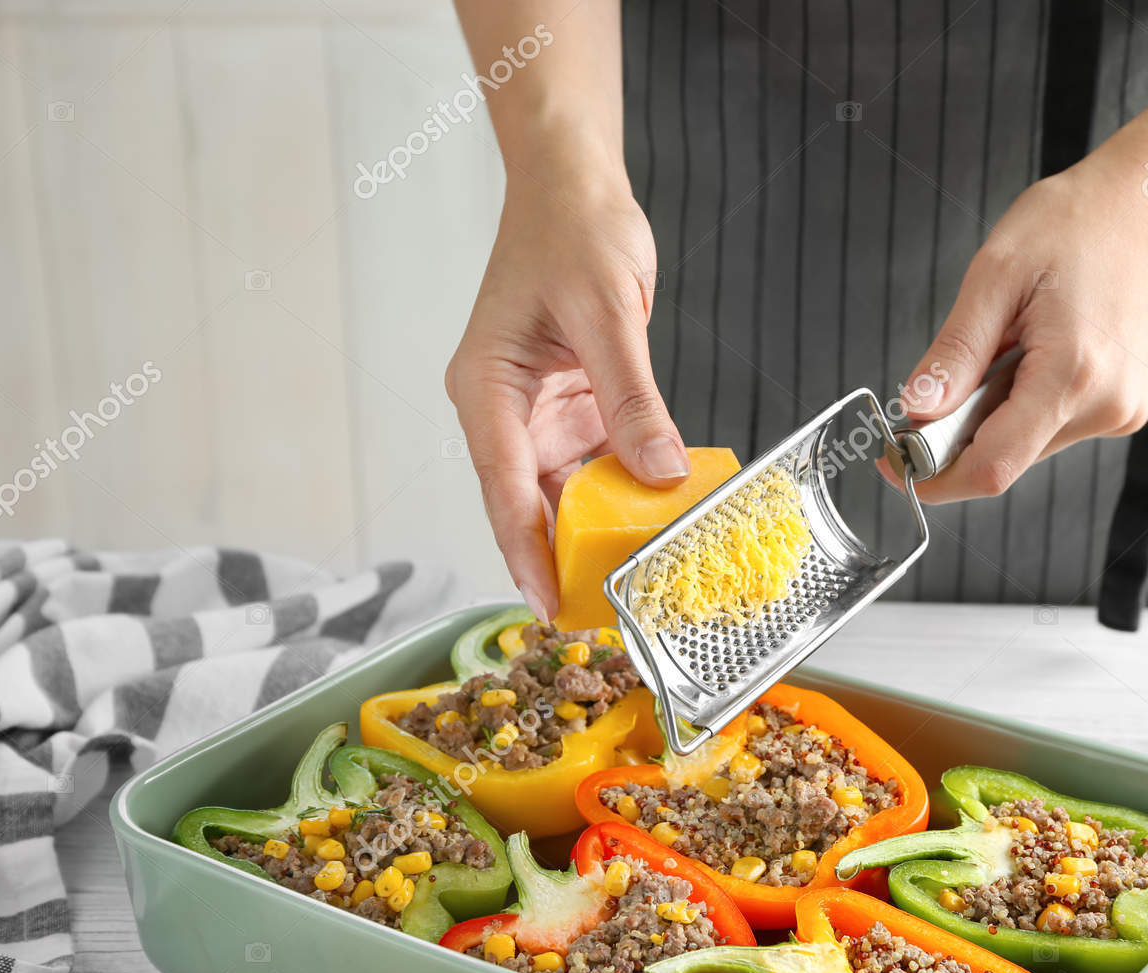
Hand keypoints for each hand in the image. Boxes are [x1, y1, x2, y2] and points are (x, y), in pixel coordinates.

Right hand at [445, 173, 688, 619]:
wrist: (575, 184)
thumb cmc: (572, 228)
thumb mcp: (608, 314)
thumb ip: (633, 398)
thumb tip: (661, 474)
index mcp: (486, 387)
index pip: (503, 487)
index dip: (526, 552)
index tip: (550, 604)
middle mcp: (503, 409)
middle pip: (530, 503)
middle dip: (564, 557)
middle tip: (604, 612)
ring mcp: (537, 413)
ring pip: (565, 492)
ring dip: (599, 529)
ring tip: (636, 579)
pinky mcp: (572, 407)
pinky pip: (596, 464)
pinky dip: (624, 490)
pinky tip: (656, 519)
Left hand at [900, 143, 1147, 503]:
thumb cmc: (1082, 221)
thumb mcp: (997, 274)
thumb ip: (955, 351)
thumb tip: (917, 408)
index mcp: (1072, 375)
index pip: (992, 468)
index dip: (937, 478)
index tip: (896, 466)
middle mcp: (1108, 406)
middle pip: (1008, 458)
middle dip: (961, 435)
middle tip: (944, 378)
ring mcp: (1125, 409)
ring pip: (1032, 443)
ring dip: (999, 413)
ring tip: (1011, 342)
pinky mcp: (1130, 404)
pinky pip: (1059, 423)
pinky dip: (1030, 400)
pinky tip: (1039, 348)